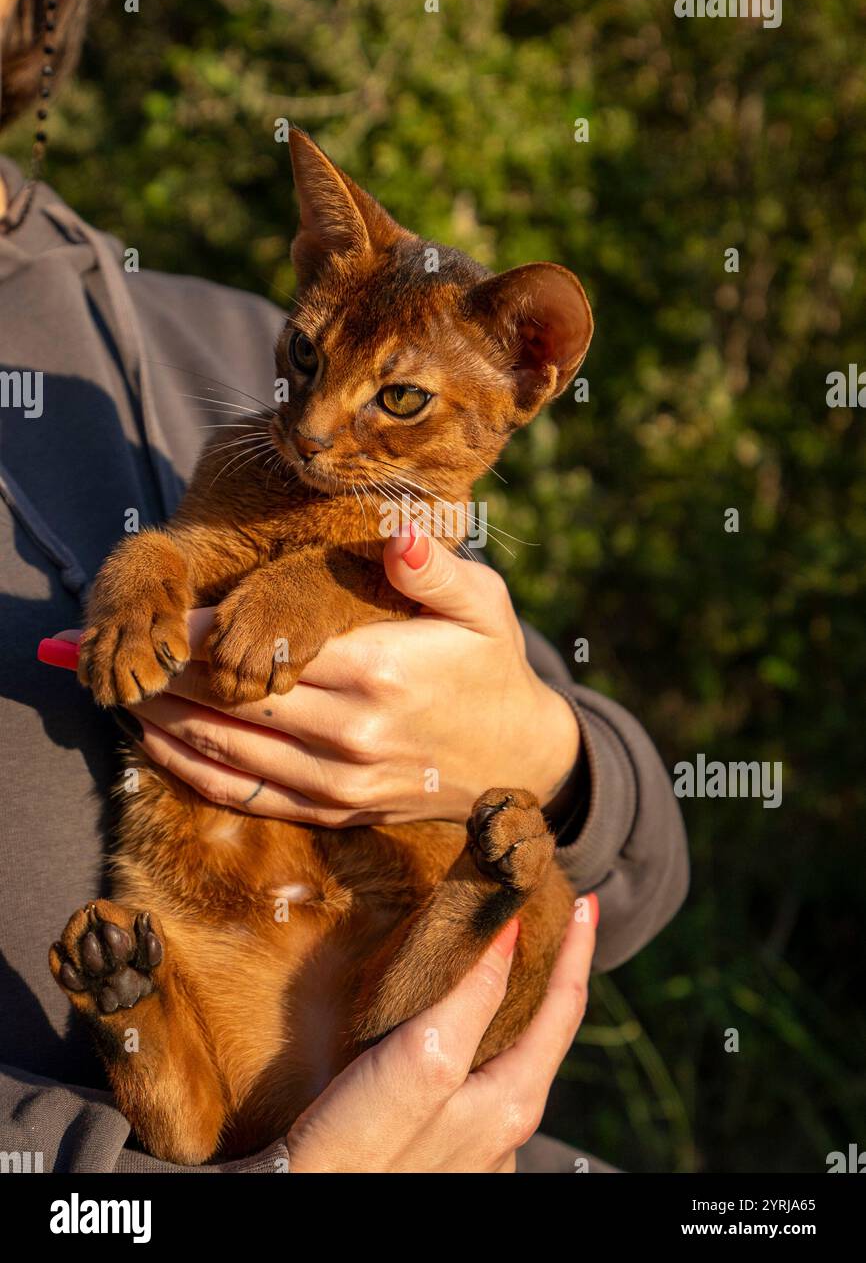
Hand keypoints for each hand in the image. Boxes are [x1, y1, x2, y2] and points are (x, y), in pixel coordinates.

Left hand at [51, 529, 579, 825]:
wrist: (525, 761)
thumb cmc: (495, 668)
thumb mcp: (485, 603)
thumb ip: (435, 567)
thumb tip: (398, 535)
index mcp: (379, 672)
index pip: (264, 647)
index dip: (204, 631)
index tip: (163, 615)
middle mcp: (351, 734)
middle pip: (232, 701)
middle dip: (170, 675)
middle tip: (124, 651)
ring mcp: (341, 781)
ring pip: (228, 752)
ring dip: (167, 721)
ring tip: (126, 690)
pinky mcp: (337, 811)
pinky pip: (248, 797)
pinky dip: (194, 770)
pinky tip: (160, 744)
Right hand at [287, 901, 596, 1171]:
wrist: (301, 1201)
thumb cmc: (358, 1147)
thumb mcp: (425, 1056)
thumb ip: (473, 997)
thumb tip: (510, 932)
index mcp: (514, 1103)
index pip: (565, 1008)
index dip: (577, 949)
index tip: (586, 903)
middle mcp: (506, 1130)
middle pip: (543, 1033)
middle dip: (550, 973)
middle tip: (547, 919)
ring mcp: (476, 1147)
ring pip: (505, 1059)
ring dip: (510, 1007)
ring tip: (500, 962)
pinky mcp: (439, 1151)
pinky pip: (471, 1083)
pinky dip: (474, 1040)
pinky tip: (450, 1024)